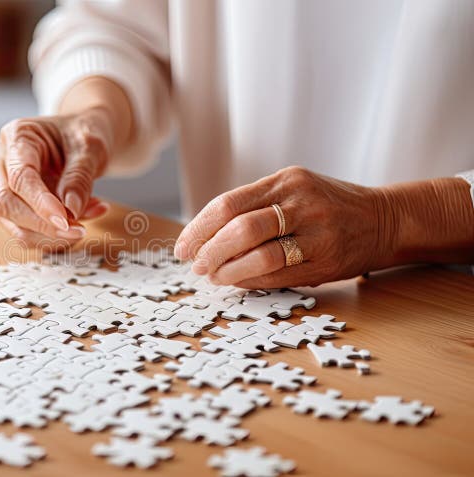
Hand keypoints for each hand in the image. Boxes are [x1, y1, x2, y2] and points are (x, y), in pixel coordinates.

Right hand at [0, 107, 113, 246]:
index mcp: (17, 135)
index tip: (65, 221)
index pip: (19, 176)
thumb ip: (79, 177)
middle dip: (42, 225)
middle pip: (5, 204)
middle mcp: (4, 160)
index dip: (40, 203)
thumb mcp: (91, 146)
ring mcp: (6, 185)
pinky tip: (82, 220)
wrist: (86, 137)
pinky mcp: (16, 206)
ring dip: (50, 234)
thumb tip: (70, 211)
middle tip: (79, 231)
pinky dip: (56, 235)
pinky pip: (28, 231)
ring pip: (13, 223)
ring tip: (84, 225)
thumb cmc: (85, 133)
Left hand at [174, 166, 395, 287]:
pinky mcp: (327, 260)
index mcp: (285, 181)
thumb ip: (254, 206)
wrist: (383, 219)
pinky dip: (251, 280)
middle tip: (195, 265)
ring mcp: (317, 232)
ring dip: (228, 270)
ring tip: (214, 276)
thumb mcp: (292, 191)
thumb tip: (203, 237)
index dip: (198, 229)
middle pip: (240, 229)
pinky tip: (237, 281)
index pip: (227, 204)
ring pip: (260, 255)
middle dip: (209, 251)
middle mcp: (301, 203)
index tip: (182, 247)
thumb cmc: (326, 206)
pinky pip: (279, 274)